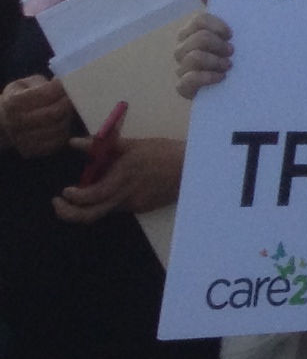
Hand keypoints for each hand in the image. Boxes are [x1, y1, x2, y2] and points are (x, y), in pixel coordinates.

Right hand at [1, 74, 72, 160]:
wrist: (4, 123)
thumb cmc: (18, 98)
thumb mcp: (24, 85)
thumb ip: (42, 83)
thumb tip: (63, 80)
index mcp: (13, 102)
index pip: (43, 94)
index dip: (60, 89)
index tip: (69, 83)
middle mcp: (15, 122)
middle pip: (53, 113)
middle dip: (68, 103)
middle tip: (76, 97)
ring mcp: (23, 139)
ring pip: (58, 128)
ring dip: (68, 117)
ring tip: (69, 109)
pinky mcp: (32, 150)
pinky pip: (57, 141)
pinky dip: (65, 131)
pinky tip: (63, 123)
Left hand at [56, 135, 182, 224]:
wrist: (195, 169)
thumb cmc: (164, 152)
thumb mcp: (134, 144)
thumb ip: (102, 145)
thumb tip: (74, 143)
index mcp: (122, 178)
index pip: (89, 197)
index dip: (72, 198)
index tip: (64, 191)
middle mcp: (125, 197)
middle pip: (90, 216)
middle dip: (69, 213)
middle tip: (59, 204)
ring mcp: (134, 205)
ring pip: (102, 213)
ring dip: (86, 207)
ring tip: (79, 196)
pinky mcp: (141, 207)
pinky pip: (117, 208)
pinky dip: (105, 202)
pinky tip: (108, 190)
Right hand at [175, 0, 233, 99]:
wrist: (235, 87)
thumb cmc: (228, 55)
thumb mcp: (227, 32)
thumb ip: (217, 7)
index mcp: (192, 32)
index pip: (200, 21)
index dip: (217, 26)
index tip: (232, 34)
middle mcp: (183, 48)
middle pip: (198, 39)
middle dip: (219, 45)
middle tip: (232, 52)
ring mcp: (182, 68)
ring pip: (193, 58)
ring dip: (215, 61)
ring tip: (229, 65)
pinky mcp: (184, 88)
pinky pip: (187, 80)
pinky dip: (207, 78)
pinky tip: (221, 78)